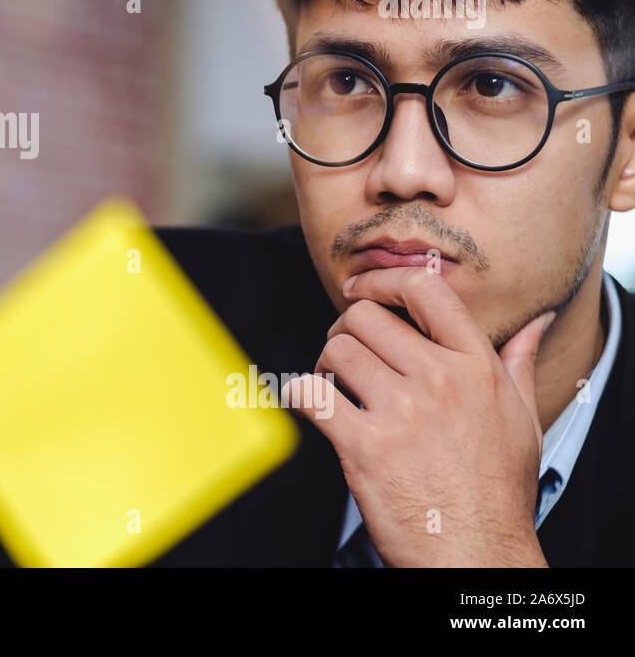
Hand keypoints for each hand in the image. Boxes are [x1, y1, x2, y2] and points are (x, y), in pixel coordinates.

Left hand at [281, 266, 552, 566]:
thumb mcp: (521, 419)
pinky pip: (311, 395)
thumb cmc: (496, 490)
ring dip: (323, 365)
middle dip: (344, 330)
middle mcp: (440, 382)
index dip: (382, 281)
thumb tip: (534, 323)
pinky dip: (301, 396)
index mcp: (476, 368)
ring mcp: (402, 413)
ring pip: (335, 351)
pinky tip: (313, 409)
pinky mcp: (365, 446)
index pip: (426, 289)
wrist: (477, 554)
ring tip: (334, 388)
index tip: (361, 290)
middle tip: (345, 356)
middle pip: (365, 318)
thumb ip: (518, 363)